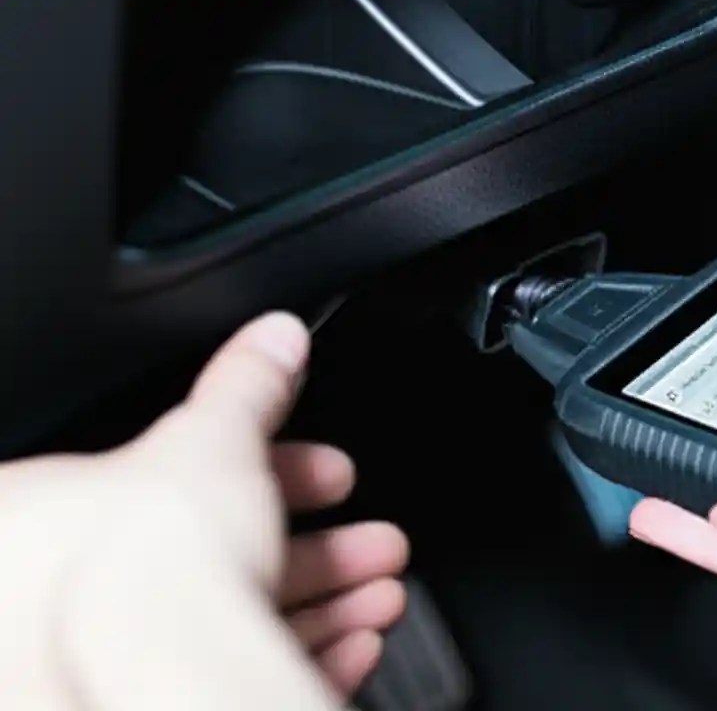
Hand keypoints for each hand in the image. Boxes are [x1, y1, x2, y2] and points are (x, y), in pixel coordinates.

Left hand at [0, 312, 408, 709]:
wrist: (162, 675)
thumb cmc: (146, 565)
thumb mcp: (215, 439)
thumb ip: (249, 386)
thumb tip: (277, 336)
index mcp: (42, 514)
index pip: (172, 478)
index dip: (270, 468)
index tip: (324, 475)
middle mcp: (61, 597)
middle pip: (218, 554)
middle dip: (319, 546)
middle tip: (370, 540)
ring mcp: (109, 655)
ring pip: (234, 620)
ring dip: (327, 601)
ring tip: (381, 593)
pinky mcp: (155, 698)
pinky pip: (236, 672)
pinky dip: (302, 654)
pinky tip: (354, 643)